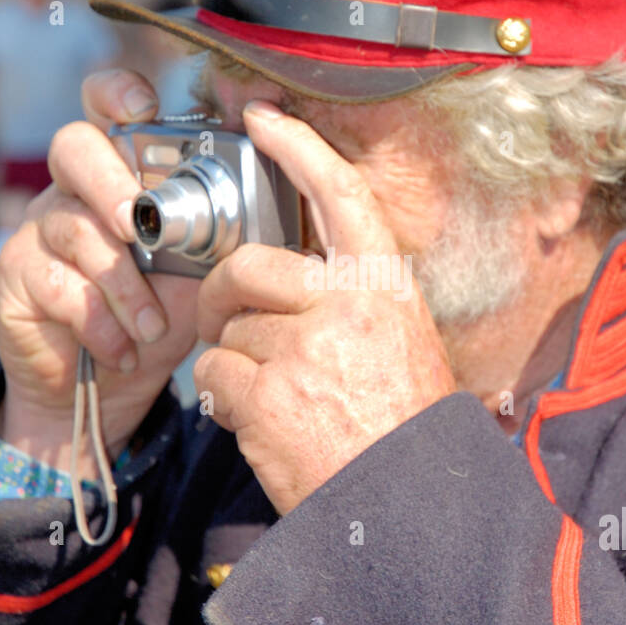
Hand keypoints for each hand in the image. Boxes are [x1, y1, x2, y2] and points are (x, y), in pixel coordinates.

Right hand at [0, 70, 200, 472]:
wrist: (113, 385)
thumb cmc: (163, 315)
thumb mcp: (201, 275)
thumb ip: (216, 237)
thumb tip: (255, 215)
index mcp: (125, 171)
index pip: (106, 106)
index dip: (116, 92)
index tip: (141, 106)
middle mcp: (76, 187)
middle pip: (74, 146)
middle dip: (112, 185)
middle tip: (139, 229)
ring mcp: (40, 227)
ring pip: (74, 226)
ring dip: (122, 284)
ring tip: (152, 327)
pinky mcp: (17, 274)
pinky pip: (57, 284)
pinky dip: (99, 323)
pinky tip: (122, 349)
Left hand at [193, 101, 456, 514]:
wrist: (412, 506)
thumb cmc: (406, 430)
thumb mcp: (402, 344)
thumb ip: (352, 302)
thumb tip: (286, 279)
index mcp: (386, 287)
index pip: (341, 196)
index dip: (299, 148)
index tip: (264, 118)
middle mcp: (348, 306)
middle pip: (249, 267)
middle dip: (222, 294)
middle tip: (222, 318)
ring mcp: (306, 348)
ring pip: (228, 330)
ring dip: (234, 364)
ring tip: (274, 400)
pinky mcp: (269, 394)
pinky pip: (214, 375)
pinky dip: (222, 400)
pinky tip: (258, 422)